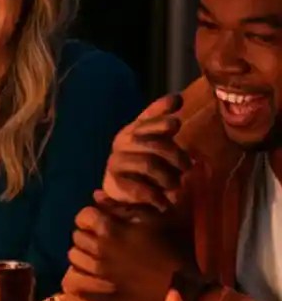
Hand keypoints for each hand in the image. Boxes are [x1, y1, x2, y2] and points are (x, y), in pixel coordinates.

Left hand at [64, 195, 194, 300]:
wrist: (185, 289)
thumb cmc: (174, 249)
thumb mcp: (158, 219)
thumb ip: (126, 206)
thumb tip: (98, 195)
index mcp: (111, 231)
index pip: (83, 216)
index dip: (90, 216)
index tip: (100, 220)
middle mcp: (99, 251)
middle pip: (77, 237)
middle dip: (86, 234)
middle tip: (99, 237)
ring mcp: (100, 274)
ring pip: (75, 259)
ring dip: (83, 255)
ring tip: (95, 255)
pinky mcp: (104, 294)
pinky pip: (80, 285)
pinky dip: (81, 279)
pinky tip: (90, 277)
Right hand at [101, 94, 192, 211]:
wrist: (121, 191)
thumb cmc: (146, 162)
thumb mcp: (157, 141)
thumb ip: (164, 121)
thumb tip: (177, 97)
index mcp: (134, 129)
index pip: (148, 118)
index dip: (162, 118)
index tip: (176, 125)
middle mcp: (122, 142)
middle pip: (155, 143)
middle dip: (176, 156)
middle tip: (187, 167)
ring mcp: (116, 161)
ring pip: (148, 164)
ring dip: (168, 177)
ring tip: (175, 185)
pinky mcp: (112, 183)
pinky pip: (137, 188)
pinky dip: (154, 196)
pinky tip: (164, 202)